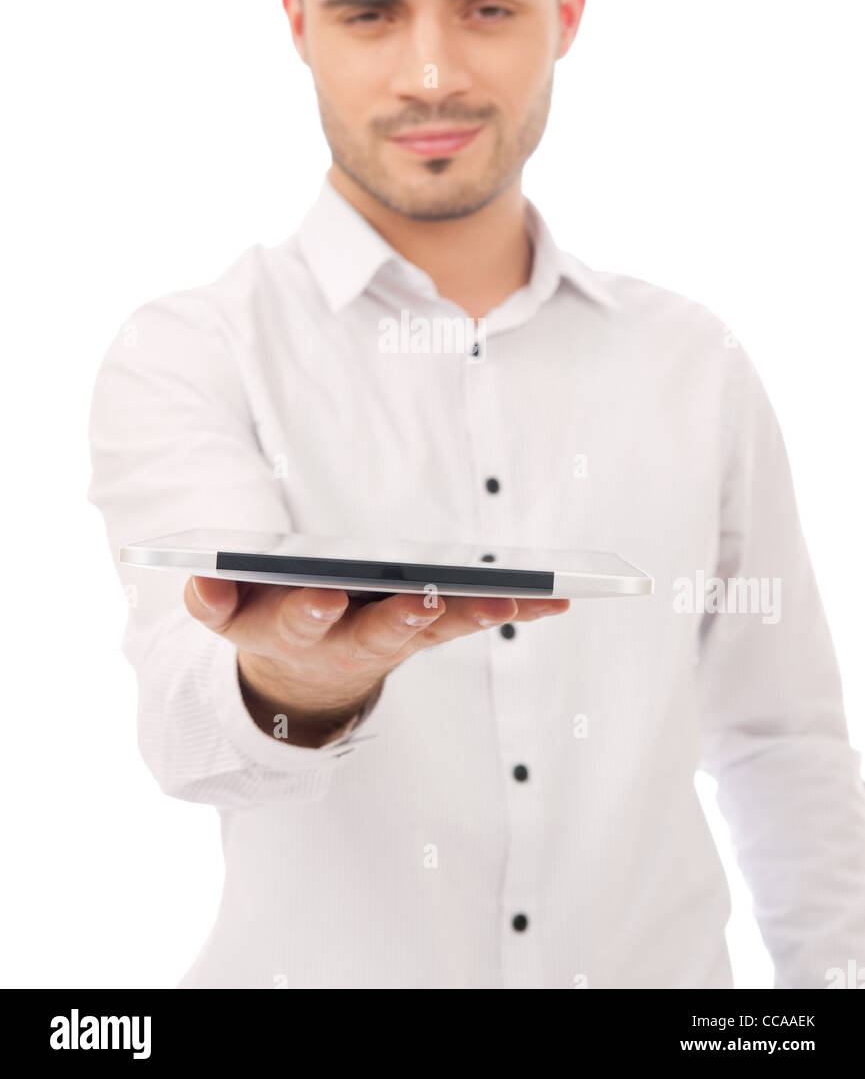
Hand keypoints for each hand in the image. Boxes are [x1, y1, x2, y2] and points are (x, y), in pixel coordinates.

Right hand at [184, 578, 569, 746]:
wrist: (303, 678)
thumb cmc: (268, 620)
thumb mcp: (233, 615)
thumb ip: (216, 600)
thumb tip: (201, 584)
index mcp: (290, 633)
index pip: (294, 623)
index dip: (307, 611)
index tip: (323, 596)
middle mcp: (346, 643)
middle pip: (376, 634)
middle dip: (401, 618)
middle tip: (428, 598)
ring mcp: (391, 641)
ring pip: (436, 629)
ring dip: (473, 615)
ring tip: (514, 598)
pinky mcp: (427, 633)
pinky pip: (471, 621)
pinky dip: (514, 612)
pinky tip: (556, 601)